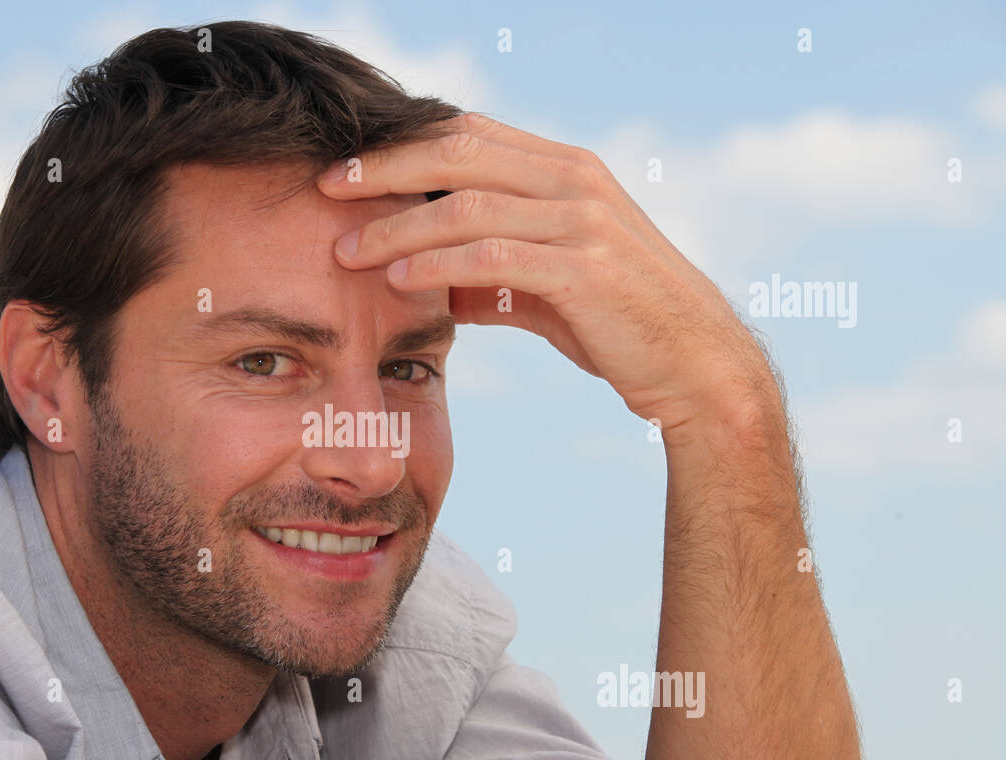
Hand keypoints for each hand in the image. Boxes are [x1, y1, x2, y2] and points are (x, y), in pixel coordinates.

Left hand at [318, 112, 778, 436]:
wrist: (694, 365)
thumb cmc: (615, 323)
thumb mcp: (545, 287)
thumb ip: (487, 273)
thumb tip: (419, 278)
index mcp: (563, 169)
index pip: (466, 134)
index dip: (400, 144)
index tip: (343, 169)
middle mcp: (574, 179)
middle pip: (457, 151)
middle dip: (384, 167)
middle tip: (325, 189)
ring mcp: (584, 220)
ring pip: (467, 204)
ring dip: (398, 225)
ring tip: (346, 249)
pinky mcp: (586, 268)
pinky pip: (493, 257)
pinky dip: (438, 265)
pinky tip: (396, 279)